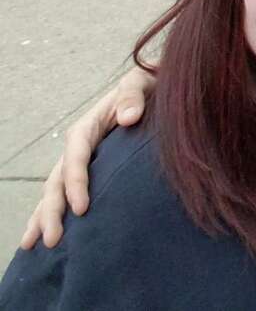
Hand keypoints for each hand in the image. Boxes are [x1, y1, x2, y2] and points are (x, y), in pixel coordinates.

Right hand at [20, 66, 155, 249]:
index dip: (76, 183)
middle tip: (54, 239)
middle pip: (57, 180)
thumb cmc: (148, 85)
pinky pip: (64, 194)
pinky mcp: (87, 171)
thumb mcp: (141, 82)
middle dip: (52, 211)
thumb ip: (133, 95)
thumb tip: (128, 118)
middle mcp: (77, 146)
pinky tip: (42, 236)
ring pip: (53, 191)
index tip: (81, 208)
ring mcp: (79, 161)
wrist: (152, 90)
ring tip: (32, 244)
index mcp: (88, 127)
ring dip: (43, 217)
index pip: (76, 157)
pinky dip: (51, 213)